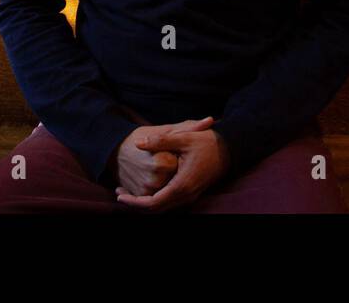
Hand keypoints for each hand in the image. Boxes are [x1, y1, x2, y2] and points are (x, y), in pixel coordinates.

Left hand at [115, 117, 230, 211]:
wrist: (230, 149)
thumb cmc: (207, 142)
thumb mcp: (183, 138)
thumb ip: (160, 140)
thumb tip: (138, 143)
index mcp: (182, 185)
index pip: (153, 203)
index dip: (134, 202)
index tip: (120, 195)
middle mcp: (186, 195)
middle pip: (156, 210)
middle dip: (135, 205)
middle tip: (118, 193)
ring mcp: (189, 196)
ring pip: (162, 208)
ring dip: (144, 203)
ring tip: (126, 192)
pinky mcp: (190, 193)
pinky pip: (169, 203)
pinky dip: (154, 200)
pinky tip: (144, 189)